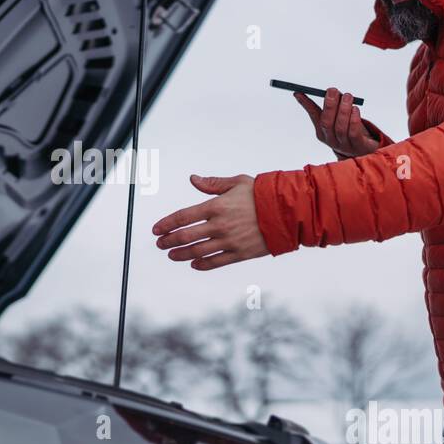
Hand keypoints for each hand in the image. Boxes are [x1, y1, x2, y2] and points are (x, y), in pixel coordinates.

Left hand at [152, 174, 268, 269]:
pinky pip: (217, 262)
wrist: (287, 211)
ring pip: (198, 252)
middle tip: (160, 244)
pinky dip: (203, 265)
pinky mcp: (241, 254)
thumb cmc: (263, 194)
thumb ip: (212, 184)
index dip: (166, 224)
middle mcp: (220, 225)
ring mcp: (230, 241)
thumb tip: (193, 179)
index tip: (156, 229)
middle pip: (186, 236)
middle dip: (169, 241)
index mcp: (217, 206)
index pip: (183, 217)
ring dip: (181, 255)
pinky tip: (194, 264)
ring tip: (172, 255)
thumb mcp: (237, 182)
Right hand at [295, 88, 378, 158]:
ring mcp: (344, 145)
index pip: (313, 115)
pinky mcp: (358, 146)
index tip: (299, 92)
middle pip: (326, 123)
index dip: (306, 104)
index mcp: (323, 132)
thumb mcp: (339, 118)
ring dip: (343, 110)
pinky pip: (353, 133)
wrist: (365, 150)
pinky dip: (353, 120)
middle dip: (329, 106)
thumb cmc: (351, 130)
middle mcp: (331, 139)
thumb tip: (330, 91)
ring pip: (340, 128)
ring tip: (347, 96)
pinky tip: (355, 109)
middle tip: (332, 90)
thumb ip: (334, 106)